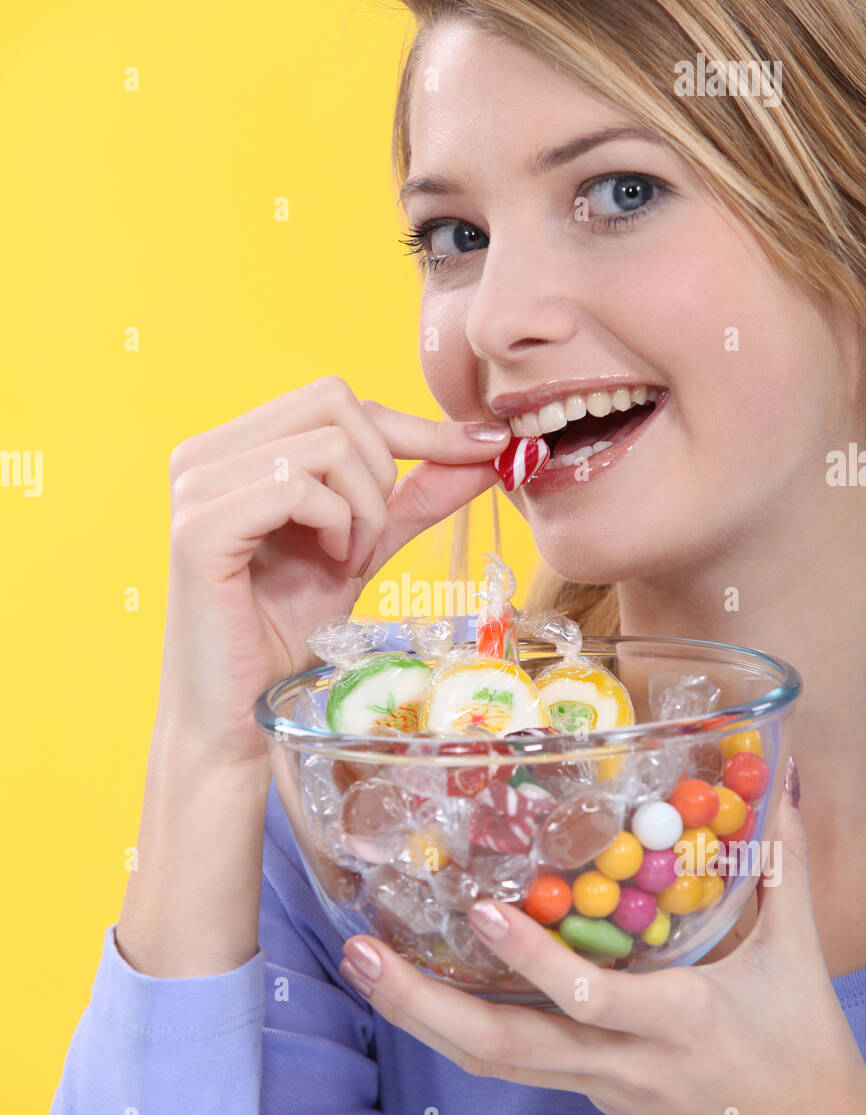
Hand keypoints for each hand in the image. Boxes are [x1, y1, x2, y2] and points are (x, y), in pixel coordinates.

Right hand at [158, 376, 506, 763]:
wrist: (238, 713)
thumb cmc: (285, 633)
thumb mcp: (363, 548)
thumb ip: (413, 495)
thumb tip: (485, 448)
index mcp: (235, 448)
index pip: (338, 401)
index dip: (417, 426)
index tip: (485, 445)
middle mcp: (205, 453)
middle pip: (335, 403)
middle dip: (381, 472)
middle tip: (370, 541)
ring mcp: (196, 486)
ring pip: (327, 446)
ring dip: (363, 509)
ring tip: (347, 560)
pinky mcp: (199, 527)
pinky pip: (297, 487)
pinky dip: (336, 526)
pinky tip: (332, 565)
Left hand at [340, 774, 865, 1114]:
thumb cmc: (803, 1062)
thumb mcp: (794, 962)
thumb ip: (780, 865)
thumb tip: (783, 781)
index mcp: (678, 1024)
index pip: (594, 999)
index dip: (534, 960)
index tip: (482, 912)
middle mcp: (621, 1062)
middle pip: (504, 1048)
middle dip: (422, 1007)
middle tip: (358, 955)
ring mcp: (596, 1086)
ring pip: (493, 1062)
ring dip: (421, 1018)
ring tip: (363, 965)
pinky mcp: (587, 1093)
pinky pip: (513, 1062)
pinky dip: (462, 1027)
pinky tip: (423, 989)